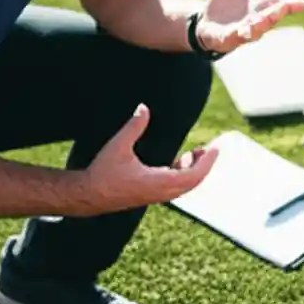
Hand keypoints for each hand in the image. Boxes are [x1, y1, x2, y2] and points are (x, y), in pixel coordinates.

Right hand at [82, 104, 218, 213]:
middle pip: (193, 182)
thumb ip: (134, 126)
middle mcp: (160, 193)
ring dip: (192, 170)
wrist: (88, 195)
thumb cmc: (103, 172)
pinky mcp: (149, 196)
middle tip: (210, 148)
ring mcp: (156, 196)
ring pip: (183, 186)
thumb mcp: (118, 145)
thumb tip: (144, 107)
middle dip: (203, 165)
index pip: (193, 176)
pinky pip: (174, 187)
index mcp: (158, 183)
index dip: (206, 162)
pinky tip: (176, 162)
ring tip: (193, 153)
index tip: (215, 148)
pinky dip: (181, 175)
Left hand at [195, 0, 303, 54]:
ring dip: (260, 25)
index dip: (291, 5)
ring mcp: (241, 31)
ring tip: (265, 19)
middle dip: (276, 13)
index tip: (302, 3)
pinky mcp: (225, 38)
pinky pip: (232, 38)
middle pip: (269, 18)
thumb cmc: (226, 1)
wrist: (205, 20)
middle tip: (284, 7)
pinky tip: (241, 32)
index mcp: (261, 6)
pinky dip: (237, 35)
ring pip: (254, 31)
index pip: (280, 5)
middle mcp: (255, 20)